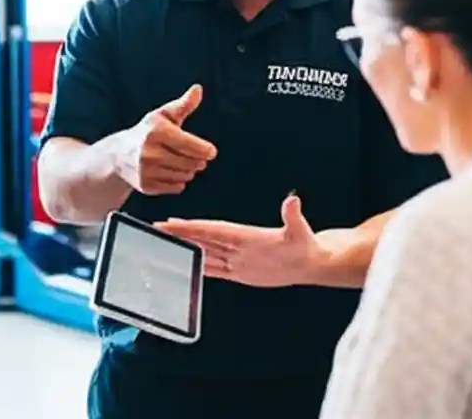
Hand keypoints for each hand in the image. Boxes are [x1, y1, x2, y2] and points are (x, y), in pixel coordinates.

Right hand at [114, 84, 216, 195]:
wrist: (118, 155)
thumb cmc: (147, 132)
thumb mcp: (163, 116)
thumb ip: (184, 105)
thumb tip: (198, 89)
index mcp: (156, 132)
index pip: (189, 145)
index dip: (205, 150)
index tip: (211, 152)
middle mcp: (149, 152)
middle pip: (190, 163)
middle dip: (197, 161)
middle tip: (195, 157)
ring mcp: (146, 171)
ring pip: (185, 176)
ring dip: (188, 171)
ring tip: (180, 162)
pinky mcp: (146, 186)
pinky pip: (177, 187)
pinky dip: (178, 181)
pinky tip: (169, 172)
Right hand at [156, 195, 326, 287]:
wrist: (311, 261)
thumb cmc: (306, 245)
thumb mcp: (299, 231)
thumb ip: (292, 216)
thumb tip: (293, 199)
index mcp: (245, 235)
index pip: (212, 229)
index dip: (192, 226)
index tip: (173, 222)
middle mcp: (238, 245)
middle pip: (203, 238)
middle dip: (181, 233)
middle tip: (159, 228)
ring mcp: (238, 258)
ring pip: (206, 253)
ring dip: (187, 249)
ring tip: (167, 244)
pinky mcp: (242, 272)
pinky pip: (216, 270)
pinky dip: (200, 268)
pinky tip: (188, 266)